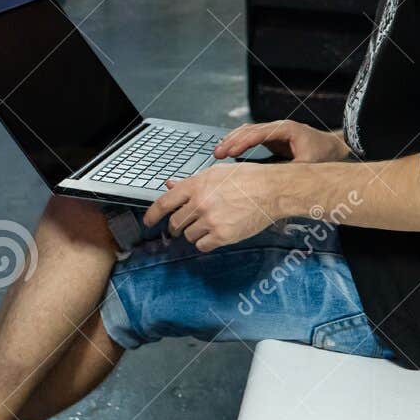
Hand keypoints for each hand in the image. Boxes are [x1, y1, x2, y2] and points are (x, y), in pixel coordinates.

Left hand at [143, 163, 283, 251]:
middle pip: (175, 223)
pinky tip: (215, 235)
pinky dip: (205, 243)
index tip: (148, 221)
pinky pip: (202, 246)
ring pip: (189, 236)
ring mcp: (210, 220)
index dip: (152, 215)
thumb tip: (170, 185)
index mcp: (196, 185)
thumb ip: (191, 182)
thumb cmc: (248, 178)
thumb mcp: (216, 173)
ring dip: (194, 234)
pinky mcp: (222, 235)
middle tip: (182, 227)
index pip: (164, 203)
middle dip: (176, 227)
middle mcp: (200, 202)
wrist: (272, 190)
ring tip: (208, 226)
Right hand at [212, 119, 348, 163]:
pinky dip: (239, 142)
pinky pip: (251, 136)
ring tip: (218, 152)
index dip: (243, 142)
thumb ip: (291, 172)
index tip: (230, 152)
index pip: (259, 133)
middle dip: (232, 141)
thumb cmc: (323, 155)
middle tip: (217, 153)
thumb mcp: (308, 166)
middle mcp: (278, 127)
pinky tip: (228, 150)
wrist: (333, 148)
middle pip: (249, 130)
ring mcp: (274, 131)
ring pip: (248, 131)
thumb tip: (274, 184)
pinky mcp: (272, 137)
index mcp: (286, 130)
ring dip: (232, 140)